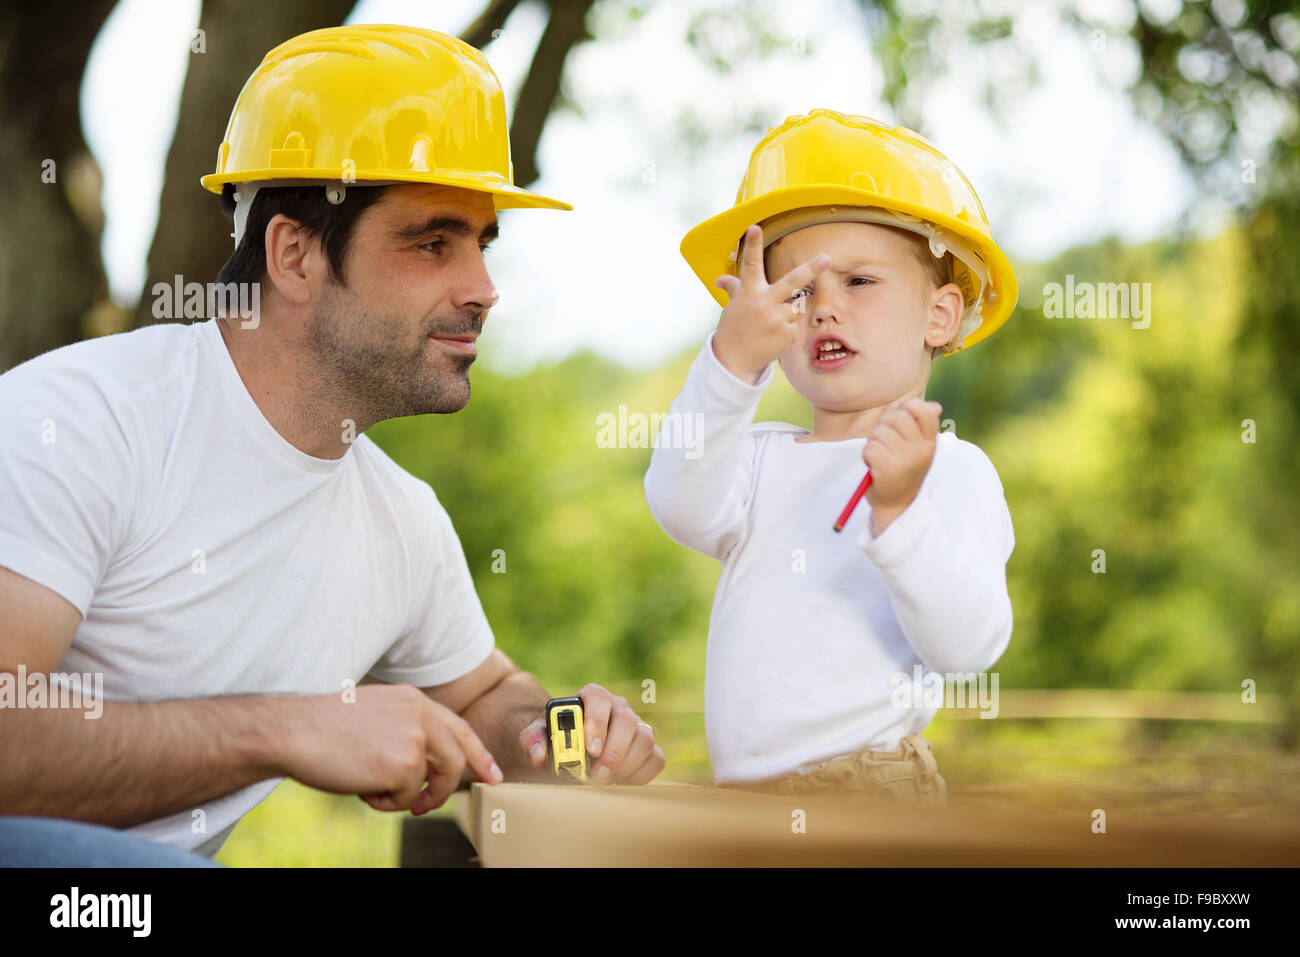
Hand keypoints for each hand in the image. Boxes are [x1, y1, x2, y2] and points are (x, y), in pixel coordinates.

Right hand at [281, 683, 501, 815]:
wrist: (294, 732)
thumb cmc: (323, 728)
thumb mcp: (376, 715)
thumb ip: (406, 729)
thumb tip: (427, 766)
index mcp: (414, 700)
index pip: (459, 728)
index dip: (478, 754)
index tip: (492, 775)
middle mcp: (421, 715)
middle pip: (456, 761)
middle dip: (443, 790)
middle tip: (425, 807)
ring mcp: (415, 739)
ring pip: (430, 784)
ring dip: (404, 798)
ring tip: (372, 791)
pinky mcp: (404, 764)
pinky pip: (407, 799)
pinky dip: (384, 803)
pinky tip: (361, 790)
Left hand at [517, 684, 664, 785]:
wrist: (569, 748)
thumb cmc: (555, 737)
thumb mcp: (538, 736)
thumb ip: (532, 740)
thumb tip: (539, 754)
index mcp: (592, 697)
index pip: (599, 698)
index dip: (597, 721)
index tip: (590, 749)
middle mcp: (618, 707)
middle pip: (627, 720)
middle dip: (614, 751)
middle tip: (597, 776)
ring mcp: (636, 726)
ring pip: (645, 738)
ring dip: (627, 764)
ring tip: (606, 781)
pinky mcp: (647, 748)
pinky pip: (656, 758)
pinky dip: (641, 773)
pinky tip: (622, 782)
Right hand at [712, 224, 829, 382]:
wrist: (734, 360)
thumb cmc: (734, 328)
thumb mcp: (733, 306)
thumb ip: (734, 289)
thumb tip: (720, 280)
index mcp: (749, 292)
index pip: (751, 264)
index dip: (753, 245)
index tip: (755, 227)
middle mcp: (764, 303)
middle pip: (792, 281)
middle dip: (812, 269)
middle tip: (827, 258)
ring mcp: (777, 319)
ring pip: (795, 306)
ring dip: (787, 313)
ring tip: (769, 326)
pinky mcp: (787, 333)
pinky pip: (795, 324)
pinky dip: (786, 329)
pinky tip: (772, 337)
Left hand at [863, 399, 942, 533]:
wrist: (897, 506)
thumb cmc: (904, 472)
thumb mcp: (918, 449)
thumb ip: (920, 426)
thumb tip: (934, 405)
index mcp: (930, 443)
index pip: (924, 411)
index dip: (907, 406)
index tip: (898, 415)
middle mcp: (921, 450)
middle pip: (896, 416)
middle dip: (883, 424)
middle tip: (884, 441)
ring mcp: (905, 460)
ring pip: (879, 433)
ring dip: (874, 442)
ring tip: (881, 457)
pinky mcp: (888, 469)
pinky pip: (870, 448)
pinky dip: (867, 456)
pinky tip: (874, 467)